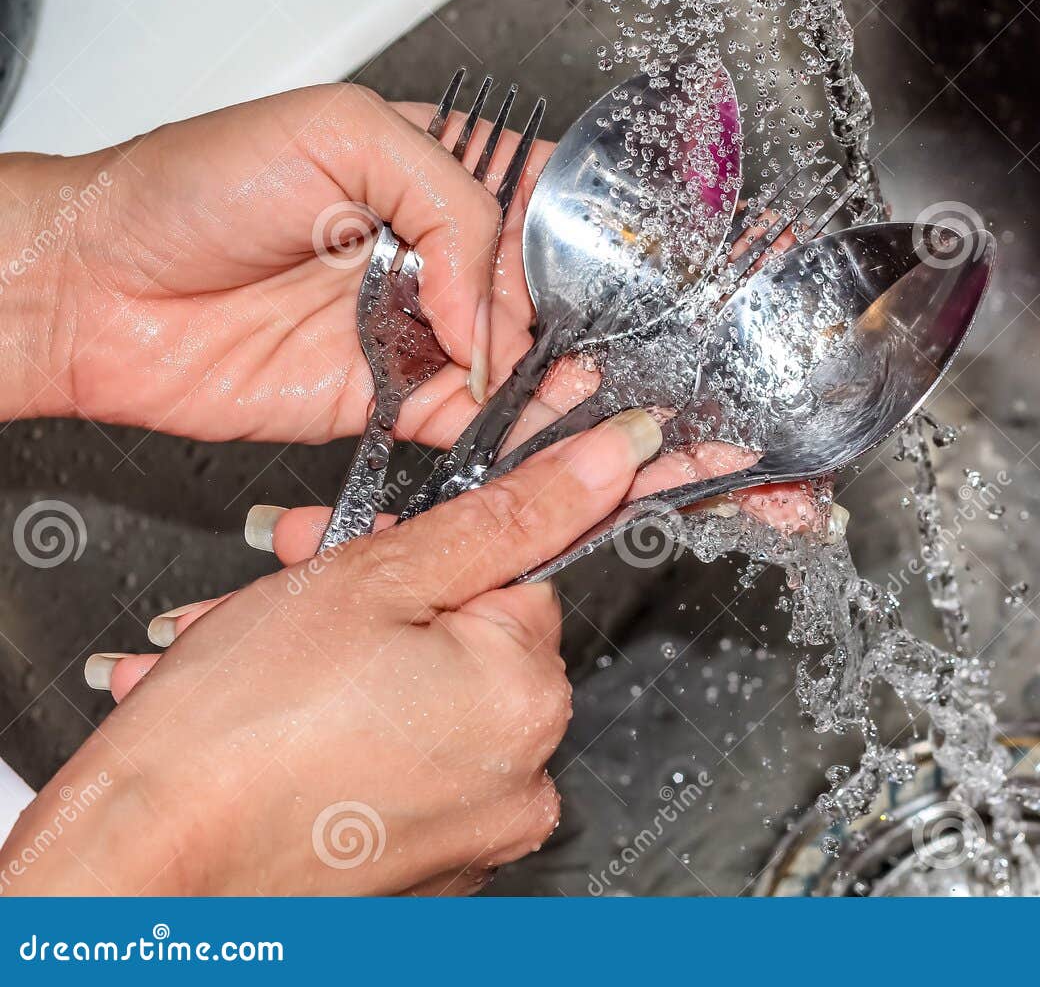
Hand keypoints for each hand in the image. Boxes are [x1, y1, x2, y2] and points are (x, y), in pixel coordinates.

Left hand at [0, 84, 548, 445]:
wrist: (96, 291)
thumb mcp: (340, 133)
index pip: (539, 194)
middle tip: (592, 335)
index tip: (612, 258)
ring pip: (517, 360)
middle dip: (577, 312)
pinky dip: (507, 431)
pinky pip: (467, 421)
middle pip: (542, 287)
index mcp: (432, 169)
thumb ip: (448, 202)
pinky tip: (537, 425)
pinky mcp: (388, 400)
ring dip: (558, 379)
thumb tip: (495, 309)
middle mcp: (432, 251)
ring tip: (586, 388)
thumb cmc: (190, 186)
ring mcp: (415, 328)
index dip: (581, 227)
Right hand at [0, 409, 663, 895]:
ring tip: (241, 656)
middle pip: (461, 639)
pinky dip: (335, 735)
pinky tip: (260, 718)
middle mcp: (521, 776)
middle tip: (287, 587)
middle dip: (371, 600)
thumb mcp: (370, 580)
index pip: (511, 577)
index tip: (354, 552)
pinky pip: (392, 770)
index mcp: (529, 695)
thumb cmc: (229, 740)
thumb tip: (607, 462)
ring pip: (416, 701)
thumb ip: (501, 516)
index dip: (419, 551)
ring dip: (334, 663)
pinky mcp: (416, 870)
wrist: (132, 876)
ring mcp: (469, 834)